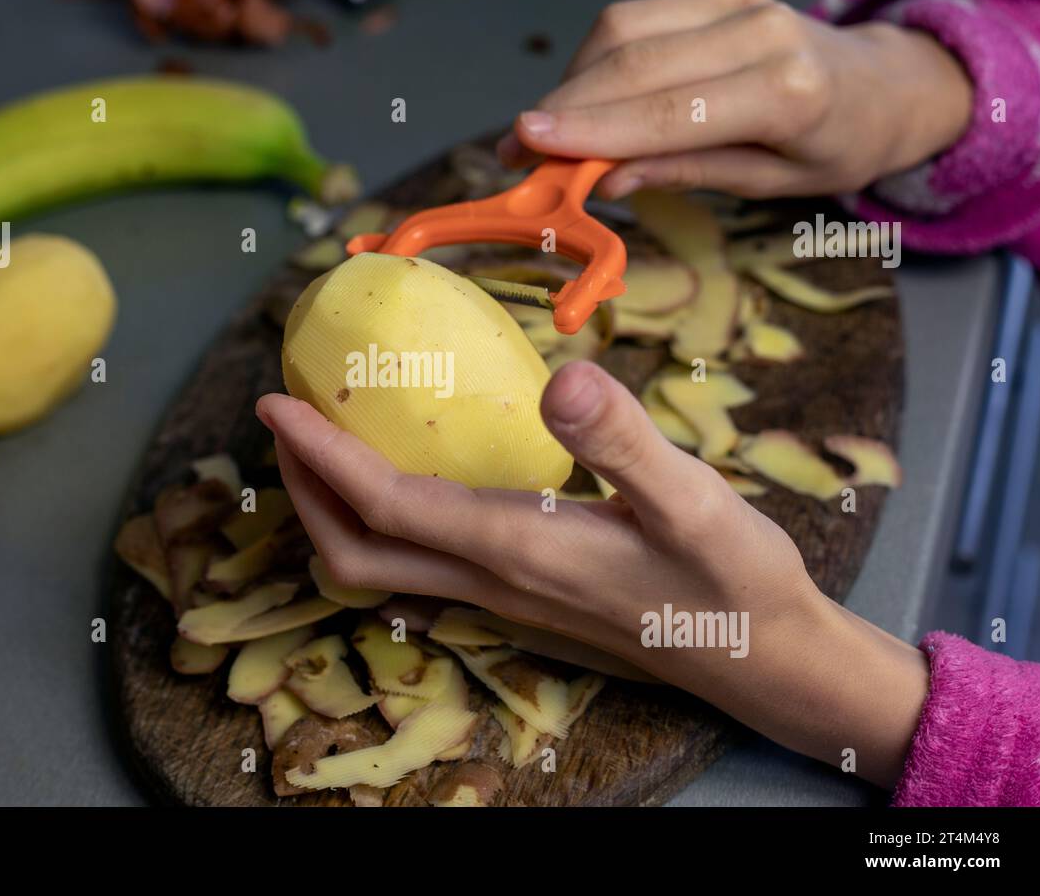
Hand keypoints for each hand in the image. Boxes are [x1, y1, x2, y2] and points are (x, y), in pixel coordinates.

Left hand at [256, 361, 928, 787]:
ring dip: (335, 511)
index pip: (382, 503)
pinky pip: (419, 569)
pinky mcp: (520, 601)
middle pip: (355, 549)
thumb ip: (623, 440)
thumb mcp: (692, 500)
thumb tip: (561, 379)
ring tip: (326, 446)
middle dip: (304, 489)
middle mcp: (492, 581)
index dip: (319, 453)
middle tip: (286, 421)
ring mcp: (502, 599)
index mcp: (515, 549)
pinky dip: (383, 525)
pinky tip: (407, 485)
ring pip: (381, 566)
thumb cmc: (733, 581)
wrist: (765, 660)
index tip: (275, 400)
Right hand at [499, 0, 972, 198]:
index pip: (670, 110)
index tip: (528, 140)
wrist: (879, 83)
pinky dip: (595, 59)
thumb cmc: (831, 144)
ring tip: (541, 131)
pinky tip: (582, 98)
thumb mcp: (770, 183)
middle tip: (512, 149)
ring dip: (571, 81)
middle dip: (564, 106)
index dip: (592, 126)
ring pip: (623, 29)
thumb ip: (687, 172)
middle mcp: (762, 30)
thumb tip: (606, 178)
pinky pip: (634, 17)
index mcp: (790, 91)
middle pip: (635, 61)